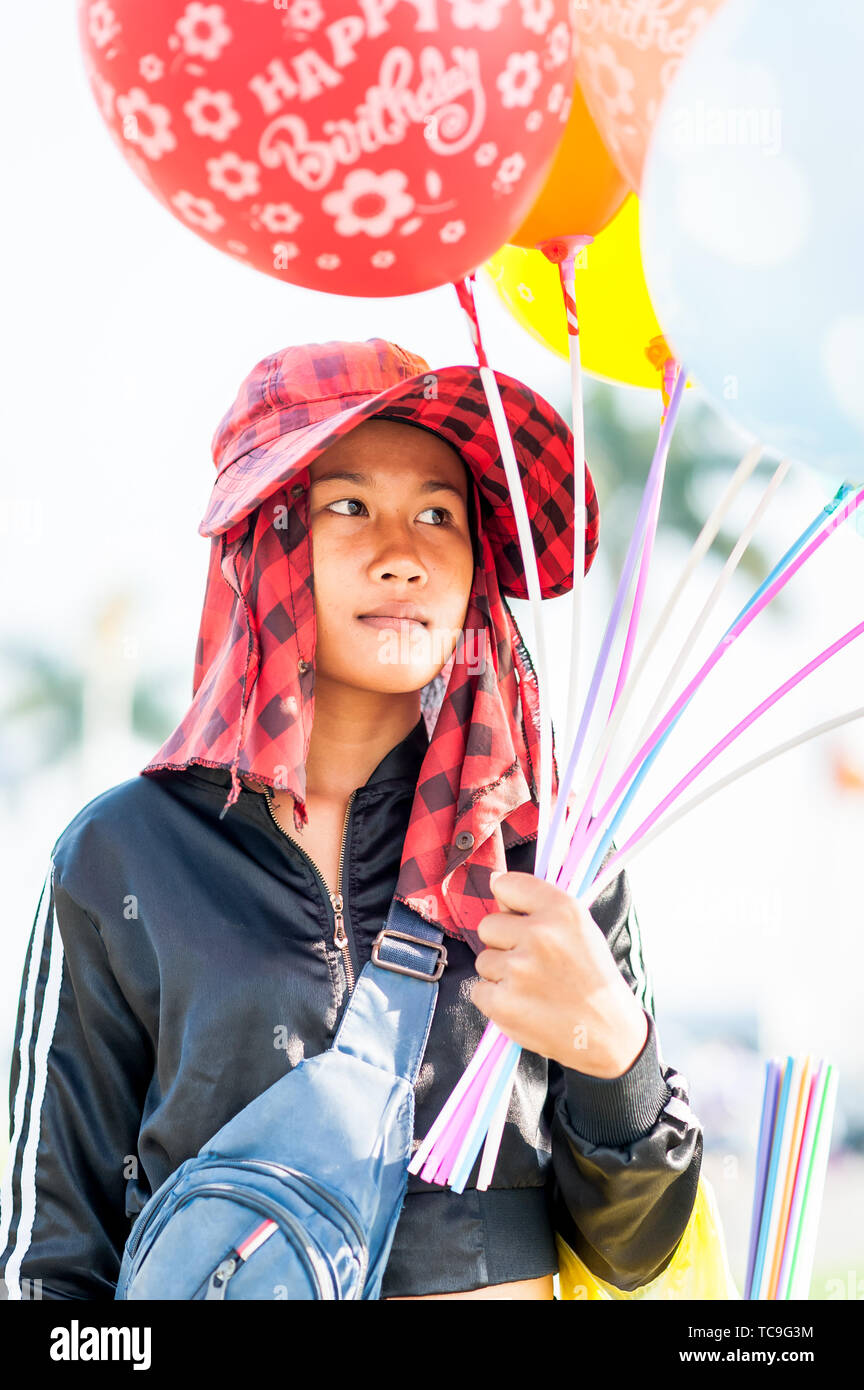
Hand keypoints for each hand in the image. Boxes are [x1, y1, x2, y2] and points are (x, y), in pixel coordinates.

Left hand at [472, 871, 648, 1075]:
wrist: (609, 1033)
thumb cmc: (591, 977)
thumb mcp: (580, 928)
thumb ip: (540, 905)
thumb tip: (494, 882)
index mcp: (562, 910)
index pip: (506, 885)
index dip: (509, 903)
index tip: (517, 916)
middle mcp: (540, 934)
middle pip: (488, 925)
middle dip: (503, 943)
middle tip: (532, 962)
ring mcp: (519, 969)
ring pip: (484, 960)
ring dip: (501, 974)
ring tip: (532, 987)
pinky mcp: (503, 1002)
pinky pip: (479, 989)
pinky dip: (495, 1000)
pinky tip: (523, 1005)